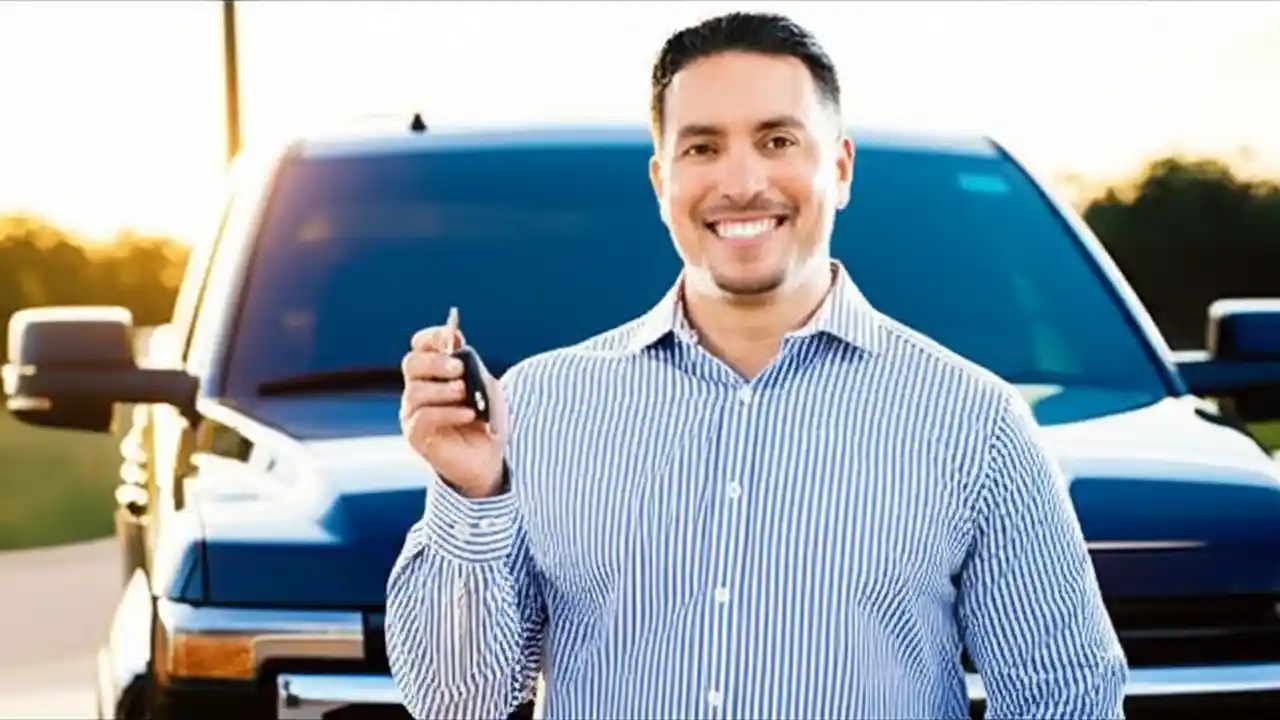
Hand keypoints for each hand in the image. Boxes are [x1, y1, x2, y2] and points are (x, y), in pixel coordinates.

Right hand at [399, 324, 507, 497]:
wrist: (490, 459)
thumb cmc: (486, 420)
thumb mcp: (486, 387)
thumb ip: (472, 366)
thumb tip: (456, 341)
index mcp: (433, 373)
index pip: (420, 346)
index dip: (432, 337)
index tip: (452, 336)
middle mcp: (418, 390)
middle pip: (412, 364)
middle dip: (435, 363)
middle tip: (458, 369)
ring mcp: (413, 413)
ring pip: (415, 392)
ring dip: (443, 390)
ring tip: (464, 394)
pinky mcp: (416, 436)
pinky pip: (423, 418)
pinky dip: (448, 412)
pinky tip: (468, 414)